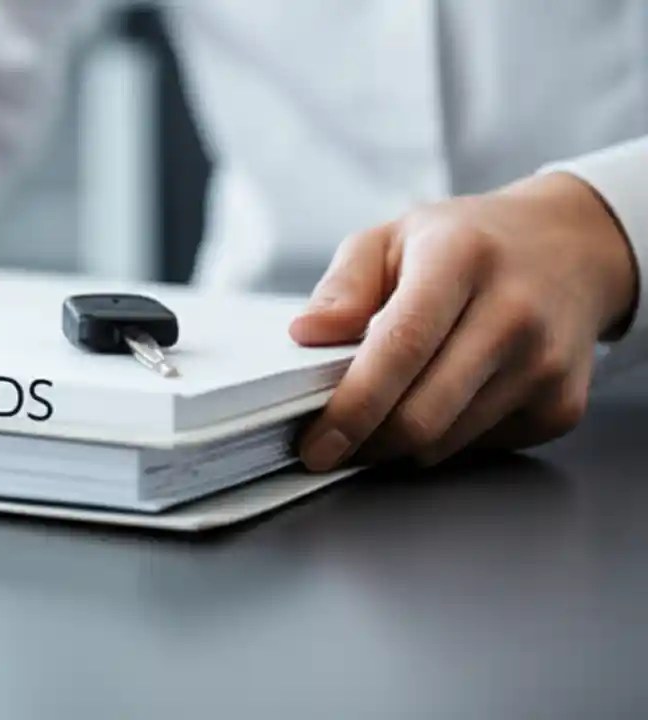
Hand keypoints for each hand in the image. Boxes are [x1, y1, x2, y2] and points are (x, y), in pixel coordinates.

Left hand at [291, 172, 636, 470]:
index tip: (316, 445)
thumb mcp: (394, 238)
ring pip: (446, 441)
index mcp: (461, 259)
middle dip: (366, 440)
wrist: (575, 249)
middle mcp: (513, 312)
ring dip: (402, 441)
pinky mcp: (562, 405)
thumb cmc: (469, 244)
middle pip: (423, 414)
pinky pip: (480, 447)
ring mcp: (546, 363)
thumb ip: (344, 285)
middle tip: (337, 440)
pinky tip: (449, 396)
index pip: (400, 347)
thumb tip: (306, 333)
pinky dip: (448, 437)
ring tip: (392, 405)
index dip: (353, 406)